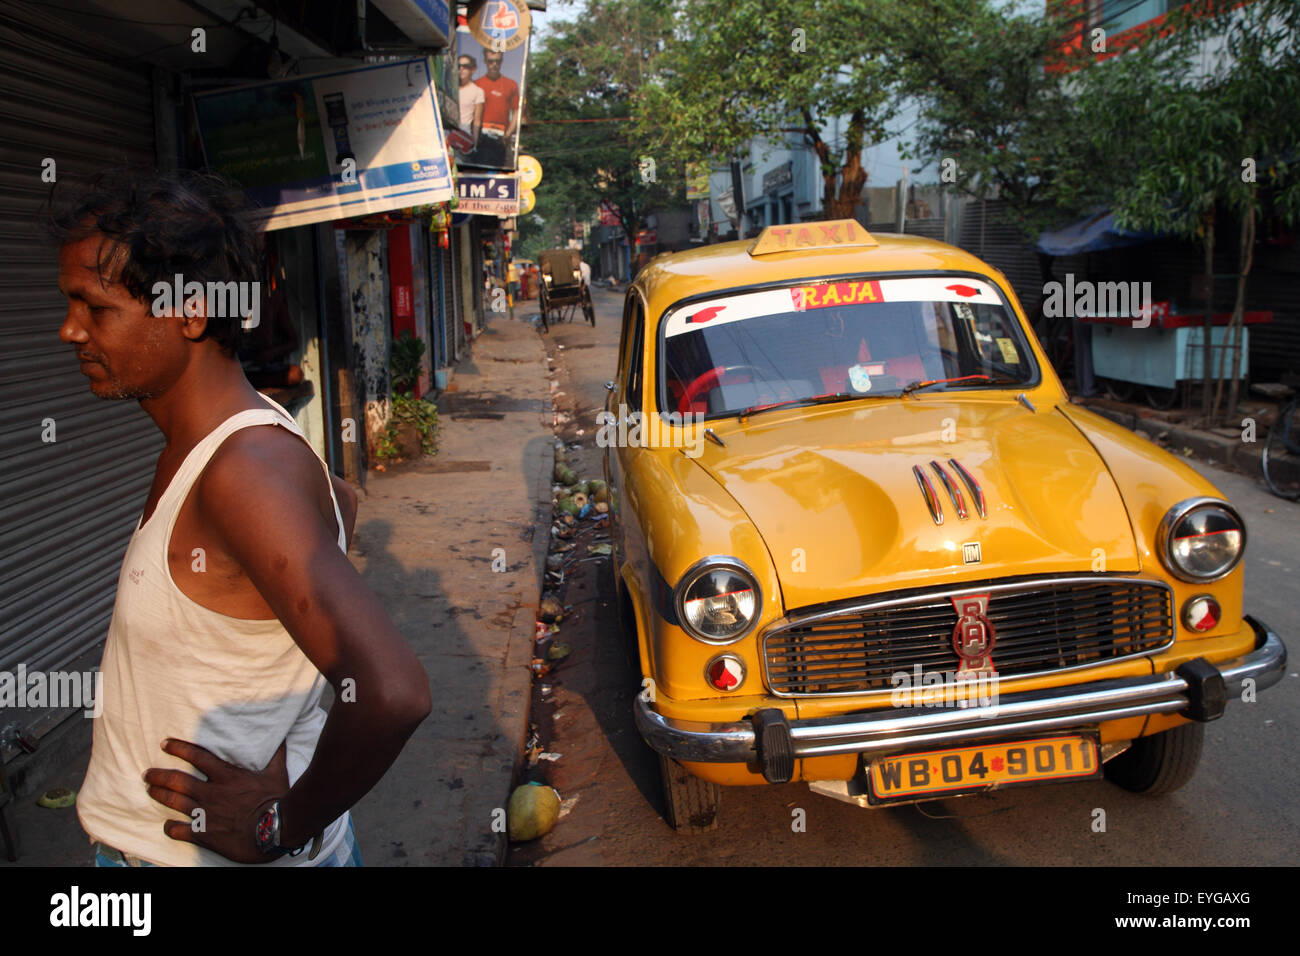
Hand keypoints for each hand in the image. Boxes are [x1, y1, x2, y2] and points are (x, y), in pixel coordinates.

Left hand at [144, 738, 289, 863]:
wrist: (273, 830)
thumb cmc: (275, 801)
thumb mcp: (276, 774)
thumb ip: (275, 755)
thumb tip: (281, 737)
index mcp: (226, 776)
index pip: (197, 757)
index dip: (178, 748)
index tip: (165, 744)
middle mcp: (211, 793)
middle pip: (177, 781)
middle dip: (159, 776)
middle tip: (148, 774)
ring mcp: (205, 814)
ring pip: (174, 802)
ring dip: (159, 796)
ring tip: (150, 791)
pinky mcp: (204, 834)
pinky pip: (180, 831)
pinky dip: (171, 828)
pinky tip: (168, 825)